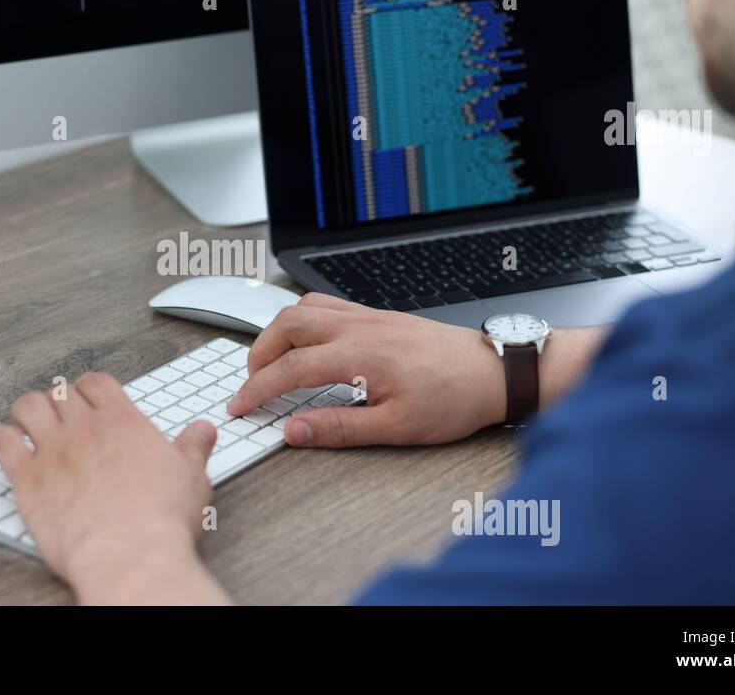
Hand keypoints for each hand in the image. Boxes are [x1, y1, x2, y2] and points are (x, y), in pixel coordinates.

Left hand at [0, 373, 230, 603]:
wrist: (129, 552)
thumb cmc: (160, 519)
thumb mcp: (191, 478)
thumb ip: (192, 448)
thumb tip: (203, 431)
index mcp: (122, 422)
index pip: (97, 382)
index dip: (89, 388)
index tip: (89, 399)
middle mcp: (84, 428)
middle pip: (60, 392)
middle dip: (59, 402)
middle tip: (61, 417)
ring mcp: (53, 450)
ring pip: (27, 406)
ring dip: (27, 412)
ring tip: (30, 425)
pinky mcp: (27, 478)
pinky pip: (1, 442)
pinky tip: (5, 445)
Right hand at [226, 293, 602, 448]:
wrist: (494, 371)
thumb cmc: (453, 399)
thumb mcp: (395, 427)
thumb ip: (338, 428)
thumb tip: (293, 431)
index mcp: (358, 355)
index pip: (289, 369)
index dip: (257, 389)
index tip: (240, 405)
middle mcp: (358, 327)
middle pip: (286, 325)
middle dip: (259, 353)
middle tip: (250, 383)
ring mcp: (368, 316)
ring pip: (304, 307)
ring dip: (278, 331)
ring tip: (271, 360)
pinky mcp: (379, 315)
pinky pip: (327, 304)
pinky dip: (303, 318)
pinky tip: (307, 339)